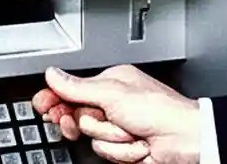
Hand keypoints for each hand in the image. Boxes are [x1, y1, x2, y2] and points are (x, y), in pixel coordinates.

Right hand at [31, 65, 200, 163]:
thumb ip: (78, 87)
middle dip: (87, 122)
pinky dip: (121, 150)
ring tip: (131, 132)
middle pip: (78, 115)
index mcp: (112, 82)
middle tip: (91, 122)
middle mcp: (114, 103)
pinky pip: (105, 151)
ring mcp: (118, 127)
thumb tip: (52, 74)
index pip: (73, 89)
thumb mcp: (113, 94)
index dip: (55, 98)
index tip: (42, 106)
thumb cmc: (159, 110)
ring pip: (92, 137)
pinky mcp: (123, 147)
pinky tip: (137, 144)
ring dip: (112, 137)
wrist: (184, 140)